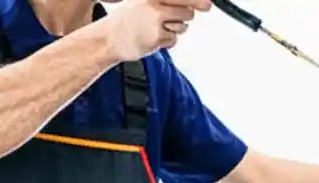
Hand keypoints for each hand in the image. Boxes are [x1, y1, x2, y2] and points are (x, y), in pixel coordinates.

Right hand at [98, 0, 212, 61]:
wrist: (109, 38)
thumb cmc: (129, 20)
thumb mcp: (145, 3)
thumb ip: (166, 2)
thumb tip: (196, 2)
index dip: (198, 1)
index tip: (209, 4)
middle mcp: (153, 4)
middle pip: (187, 11)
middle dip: (184, 17)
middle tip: (170, 21)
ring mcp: (155, 20)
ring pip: (182, 26)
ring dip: (174, 29)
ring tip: (155, 28)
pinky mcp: (157, 36)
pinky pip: (174, 40)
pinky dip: (166, 41)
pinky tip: (152, 38)